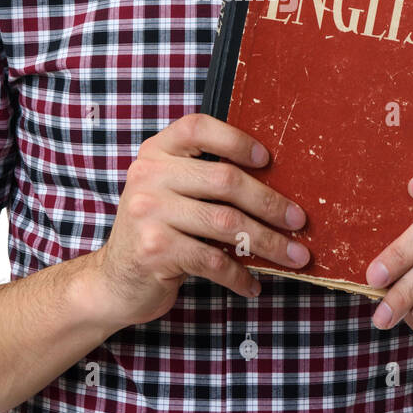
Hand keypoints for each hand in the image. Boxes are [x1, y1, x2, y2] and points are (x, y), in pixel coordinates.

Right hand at [91, 112, 309, 331]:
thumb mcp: (169, 193)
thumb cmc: (157, 232)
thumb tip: (275, 182)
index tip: (267, 160)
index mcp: (155, 153)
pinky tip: (253, 284)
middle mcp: (148, 176)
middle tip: (298, 220)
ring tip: (294, 256)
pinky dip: (240, 275)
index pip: (198, 128)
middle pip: (224, 179)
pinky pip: (213, 261)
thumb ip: (202, 178)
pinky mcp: (154, 250)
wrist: (114, 281)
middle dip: (270, 203)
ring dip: (269, 242)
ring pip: (227, 223)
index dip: (235, 139)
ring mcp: (148, 213)